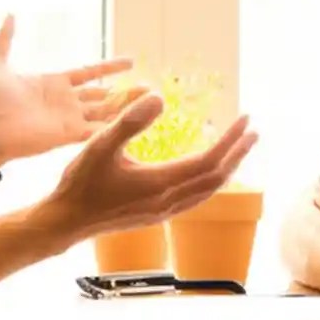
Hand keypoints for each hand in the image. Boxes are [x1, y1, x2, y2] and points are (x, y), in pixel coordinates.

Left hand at [0, 16, 147, 164]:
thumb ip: (5, 40)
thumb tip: (9, 14)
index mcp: (53, 82)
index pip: (89, 73)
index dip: (109, 68)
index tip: (131, 61)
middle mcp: (65, 101)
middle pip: (103, 94)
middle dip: (126, 91)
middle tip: (150, 87)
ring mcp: (68, 119)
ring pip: (105, 112)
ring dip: (127, 107)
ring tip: (152, 101)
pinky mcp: (67, 136)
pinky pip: (96, 131)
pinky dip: (114, 127)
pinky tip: (135, 122)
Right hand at [38, 94, 257, 237]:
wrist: (66, 221)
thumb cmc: (80, 183)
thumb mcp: (100, 144)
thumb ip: (129, 121)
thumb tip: (159, 97)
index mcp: (159, 184)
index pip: (208, 160)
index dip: (230, 140)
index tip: (245, 120)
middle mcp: (168, 201)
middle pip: (216, 178)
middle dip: (237, 153)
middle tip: (253, 131)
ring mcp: (163, 212)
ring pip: (207, 191)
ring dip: (227, 169)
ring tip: (239, 150)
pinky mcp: (156, 216)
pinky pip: (195, 199)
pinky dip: (210, 183)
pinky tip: (207, 174)